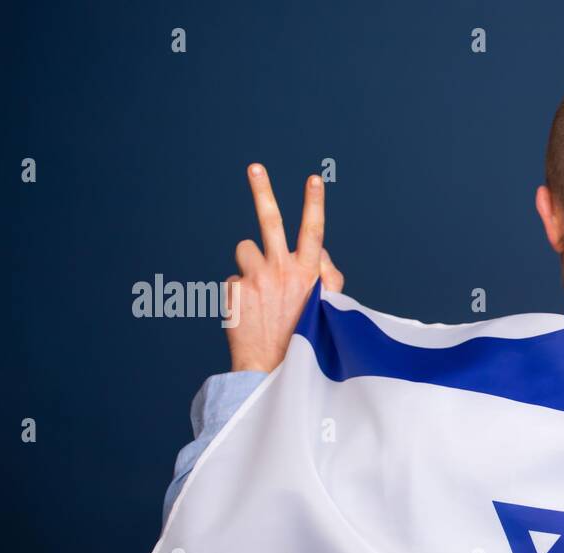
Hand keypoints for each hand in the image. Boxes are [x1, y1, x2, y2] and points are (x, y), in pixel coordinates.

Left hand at [225, 165, 344, 372]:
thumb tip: (319, 250)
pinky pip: (235, 280)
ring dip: (250, 264)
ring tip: (259, 292)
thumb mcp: (330, 309)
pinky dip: (240, 293)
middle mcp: (280, 271)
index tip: (314, 179)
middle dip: (263, 190)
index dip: (314, 203)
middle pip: (270, 221)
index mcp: (307, 274)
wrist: (273, 372)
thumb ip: (327, 275)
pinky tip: (250, 314)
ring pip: (245, 250)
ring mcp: (254, 279)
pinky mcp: (233, 291)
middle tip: (255, 168)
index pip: (313, 231)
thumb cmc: (307, 340)